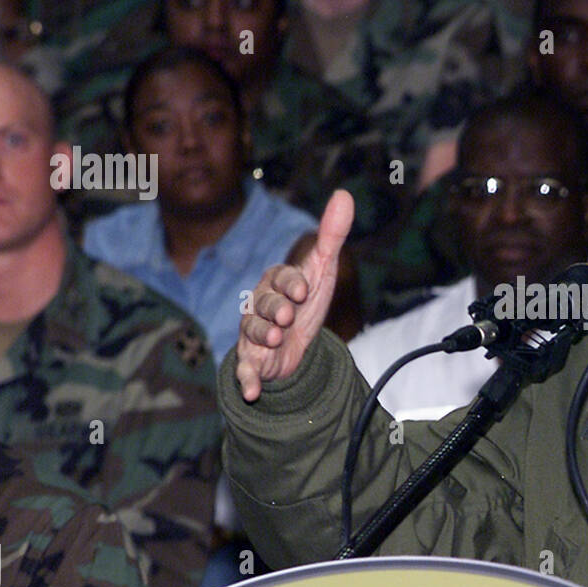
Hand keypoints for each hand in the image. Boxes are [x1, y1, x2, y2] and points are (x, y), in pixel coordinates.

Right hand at [235, 190, 353, 400]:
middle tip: (286, 316)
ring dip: (260, 335)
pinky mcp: (252, 361)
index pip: (280, 277)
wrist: (296, 346)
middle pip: (261, 303)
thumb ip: (331, 236)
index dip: (290, 283)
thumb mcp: (322, 271)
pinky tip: (252, 391)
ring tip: (273, 339)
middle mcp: (259, 306)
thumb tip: (344, 195)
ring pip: (250, 331)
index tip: (304, 290)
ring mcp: (253, 334)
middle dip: (273, 308)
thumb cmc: (305, 301)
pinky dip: (246, 380)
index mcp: (276, 282)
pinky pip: (244, 369)